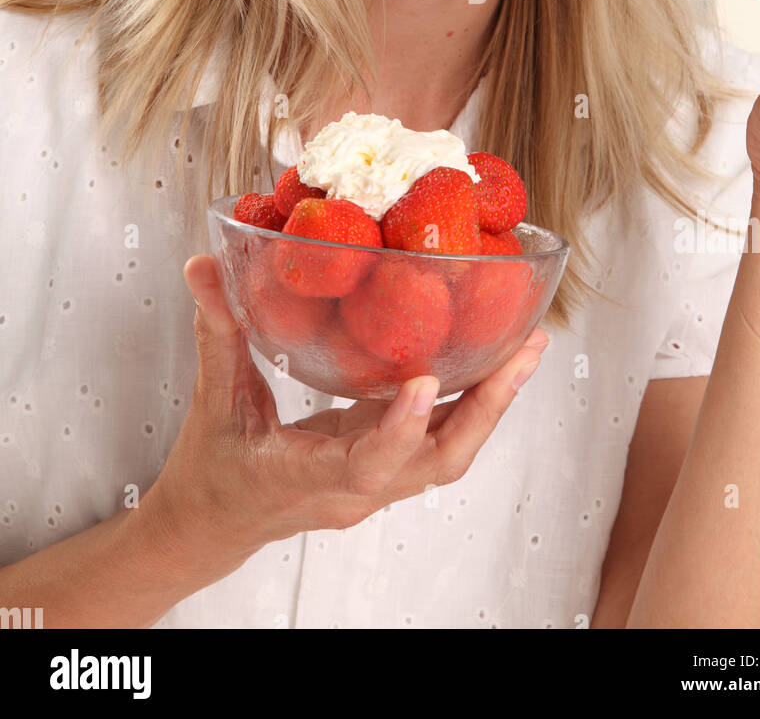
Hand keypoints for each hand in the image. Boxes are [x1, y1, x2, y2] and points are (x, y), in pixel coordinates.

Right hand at [142, 253, 548, 573]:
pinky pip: (441, 441)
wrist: (214, 523)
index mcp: (306, 476)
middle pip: (437, 461)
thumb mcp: (210, 399)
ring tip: (526, 347)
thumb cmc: (212, 471)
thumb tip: (204, 265)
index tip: (421, 382)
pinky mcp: (387, 469)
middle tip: (522, 351)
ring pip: (449, 454)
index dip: (398, 428)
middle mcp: (355, 488)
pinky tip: (494, 358)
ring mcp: (377, 483)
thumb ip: (214, 331)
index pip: (365, 465)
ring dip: (491, 403)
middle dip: (486, 408)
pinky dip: (472, 403)